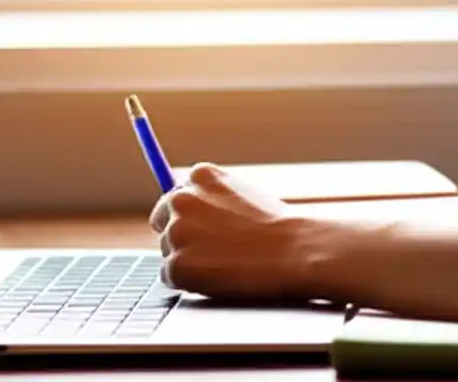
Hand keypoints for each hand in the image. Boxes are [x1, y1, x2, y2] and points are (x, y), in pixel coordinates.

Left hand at [148, 162, 312, 298]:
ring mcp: (177, 233)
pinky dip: (190, 281)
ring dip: (190, 259)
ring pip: (168, 251)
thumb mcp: (244, 192)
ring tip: (227, 262)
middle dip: (182, 236)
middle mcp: (182, 199)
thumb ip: (212, 197)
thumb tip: (187, 210)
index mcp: (200, 175)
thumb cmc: (278, 226)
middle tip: (215, 250)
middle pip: (161, 221)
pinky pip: (171, 276)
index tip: (210, 230)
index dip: (192, 217)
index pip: (175, 197)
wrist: (296, 251)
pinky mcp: (178, 265)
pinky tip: (218, 276)